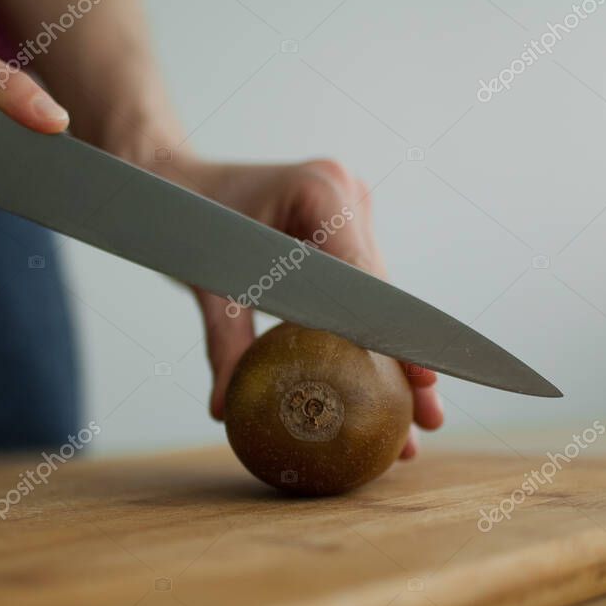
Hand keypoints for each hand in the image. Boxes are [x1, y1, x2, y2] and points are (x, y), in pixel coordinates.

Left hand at [181, 158, 444, 458]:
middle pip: (380, 291)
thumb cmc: (189, 223)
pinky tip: (383, 380)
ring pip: (375, 293)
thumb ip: (224, 344)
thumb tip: (223, 411)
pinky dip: (363, 330)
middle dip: (401, 359)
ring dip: (388, 351)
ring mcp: (349, 207)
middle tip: (426, 420)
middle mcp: (345, 193)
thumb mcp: (208, 283)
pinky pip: (358, 286)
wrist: (180, 186)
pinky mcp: (344, 225)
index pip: (365, 277)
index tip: (420, 382)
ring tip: (413, 416)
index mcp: (319, 192)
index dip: (393, 335)